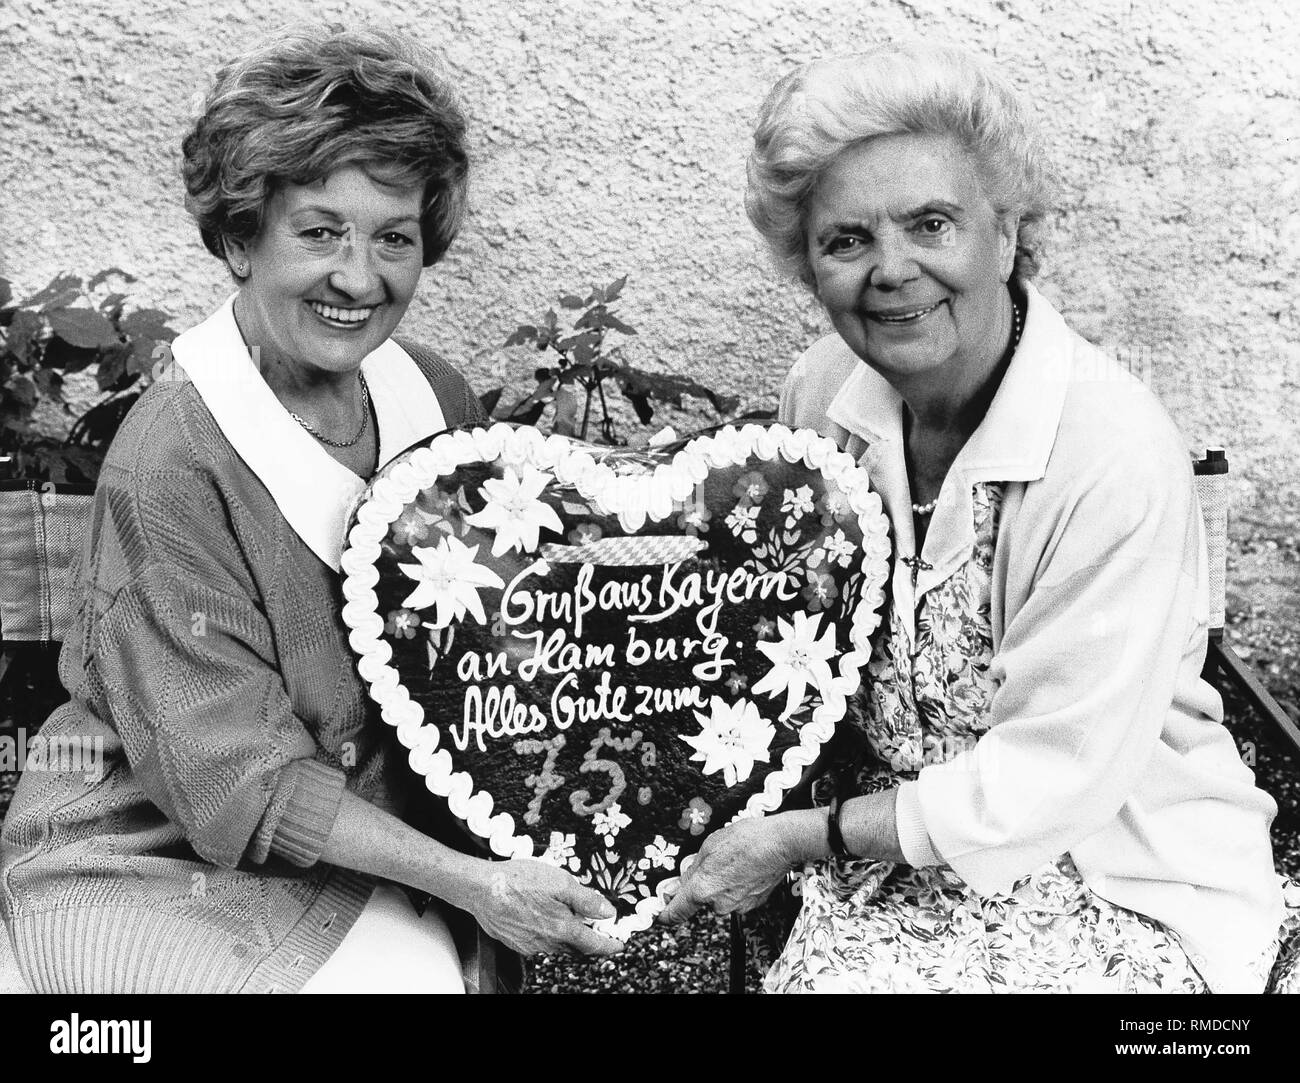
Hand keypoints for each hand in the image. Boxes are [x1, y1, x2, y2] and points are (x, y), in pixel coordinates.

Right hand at [465, 858, 624, 957]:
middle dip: (588, 941)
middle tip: (596, 930)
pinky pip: (539, 942)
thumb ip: (587, 899)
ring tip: (566, 916)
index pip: (593, 944)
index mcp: (562, 929)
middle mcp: (547, 942)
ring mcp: (530, 945)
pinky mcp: (516, 942)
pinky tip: (542, 916)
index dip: (608, 945)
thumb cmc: (518, 881)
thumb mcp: (560, 882)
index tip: (618, 945)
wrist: (481, 889)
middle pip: (575, 947)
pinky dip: (547, 933)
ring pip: (556, 945)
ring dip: (566, 935)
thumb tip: (608, 912)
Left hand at [657, 815, 799, 925]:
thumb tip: (681, 883)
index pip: (677, 912)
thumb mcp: (708, 846)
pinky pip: (736, 897)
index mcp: (702, 889)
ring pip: (719, 897)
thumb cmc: (747, 839)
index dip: (666, 914)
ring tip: (733, 862)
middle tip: (714, 864)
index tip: (660, 915)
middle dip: (702, 885)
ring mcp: (738, 906)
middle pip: (701, 899)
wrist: (780, 843)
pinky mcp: (753, 904)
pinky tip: (744, 868)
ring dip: (721, 884)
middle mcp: (719, 904)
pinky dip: (736, 885)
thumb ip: (692, 869)